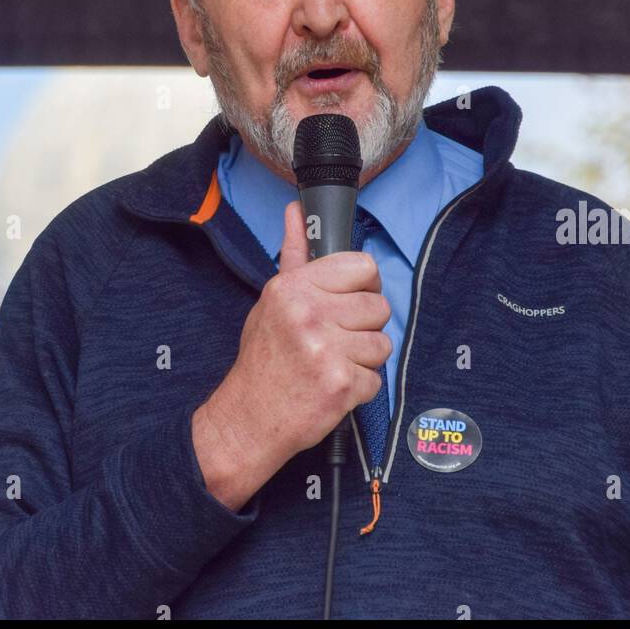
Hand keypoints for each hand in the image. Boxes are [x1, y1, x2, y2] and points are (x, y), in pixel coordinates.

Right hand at [192, 198, 390, 510]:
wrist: (247, 418)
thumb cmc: (264, 356)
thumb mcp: (272, 299)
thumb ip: (294, 254)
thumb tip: (297, 210)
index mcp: (295, 287)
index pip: (363, 267)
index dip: (362, 286)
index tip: (348, 300)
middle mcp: (310, 314)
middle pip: (378, 307)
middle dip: (364, 326)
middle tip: (336, 339)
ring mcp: (326, 350)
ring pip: (382, 344)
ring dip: (363, 358)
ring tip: (333, 363)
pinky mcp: (340, 385)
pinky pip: (376, 378)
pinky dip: (359, 388)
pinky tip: (332, 386)